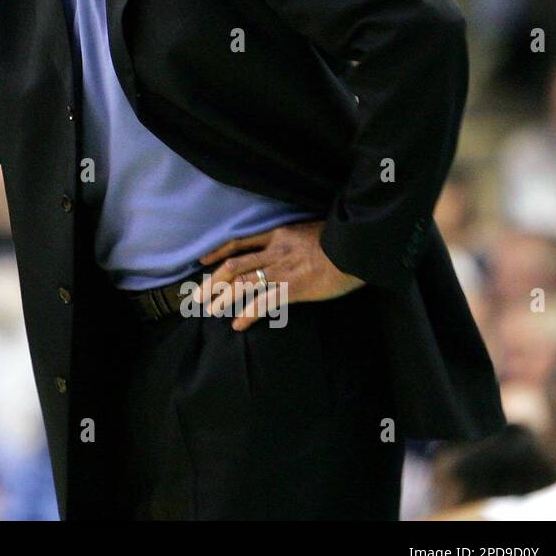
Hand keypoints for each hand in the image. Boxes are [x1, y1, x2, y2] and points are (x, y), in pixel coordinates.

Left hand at [191, 220, 364, 330]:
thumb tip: (288, 248)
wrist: (357, 247)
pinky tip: (238, 324)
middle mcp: (275, 251)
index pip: (240, 243)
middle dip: (213, 282)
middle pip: (234, 265)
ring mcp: (282, 270)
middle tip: (198, 296)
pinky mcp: (293, 288)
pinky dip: (248, 314)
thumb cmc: (341, 241)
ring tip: (210, 310)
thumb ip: (293, 241)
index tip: (202, 261)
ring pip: (243, 283)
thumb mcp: (310, 232)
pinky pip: (264, 302)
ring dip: (224, 298)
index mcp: (278, 235)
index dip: (218, 252)